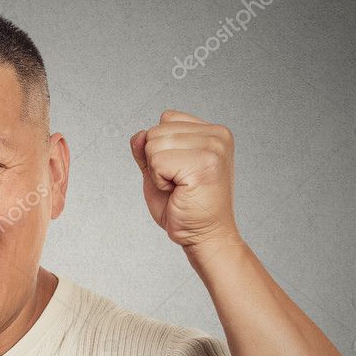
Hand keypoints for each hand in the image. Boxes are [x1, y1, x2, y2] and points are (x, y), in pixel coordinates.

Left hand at [129, 109, 240, 251]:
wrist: (203, 236)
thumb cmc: (184, 207)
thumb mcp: (159, 172)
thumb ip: (147, 150)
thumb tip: (138, 135)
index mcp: (213, 132)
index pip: (166, 118)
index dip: (161, 148)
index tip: (180, 171)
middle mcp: (218, 135)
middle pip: (156, 131)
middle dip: (156, 161)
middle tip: (178, 184)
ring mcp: (213, 147)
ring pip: (153, 144)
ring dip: (157, 172)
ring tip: (179, 188)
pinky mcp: (204, 164)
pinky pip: (156, 162)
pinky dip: (159, 181)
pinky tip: (179, 192)